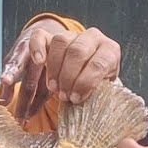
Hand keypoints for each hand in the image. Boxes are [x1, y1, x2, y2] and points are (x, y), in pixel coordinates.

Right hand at [0, 18, 121, 119]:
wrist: (85, 72)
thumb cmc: (95, 87)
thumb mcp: (101, 91)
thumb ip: (95, 95)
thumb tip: (87, 112)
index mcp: (110, 51)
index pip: (98, 64)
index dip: (85, 83)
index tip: (76, 99)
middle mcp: (93, 37)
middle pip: (78, 52)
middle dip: (68, 77)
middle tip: (63, 96)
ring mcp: (72, 34)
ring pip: (60, 42)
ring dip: (54, 68)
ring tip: (53, 88)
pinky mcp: (51, 36)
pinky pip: (41, 36)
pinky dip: (37, 48)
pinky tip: (38, 62)